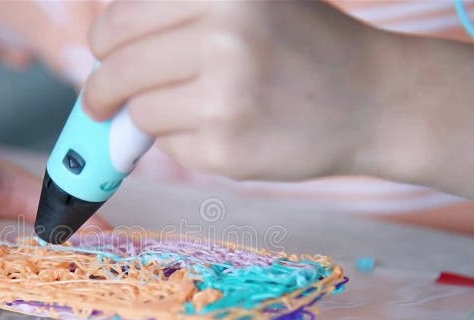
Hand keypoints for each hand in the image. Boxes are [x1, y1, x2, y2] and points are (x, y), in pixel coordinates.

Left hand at [84, 1, 385, 180]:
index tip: (102, 55)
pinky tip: (226, 129)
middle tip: (101, 100)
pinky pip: (171, 149)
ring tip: (193, 107)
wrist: (372, 99)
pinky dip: (184, 142)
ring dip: (149, 115)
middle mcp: (224, 39)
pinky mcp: (229, 151)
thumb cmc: (303, 43)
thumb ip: (180, 8)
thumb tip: (103, 40)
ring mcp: (226, 100)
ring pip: (139, 114)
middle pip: (117, 71)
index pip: (119, 21)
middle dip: (102, 90)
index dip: (102, 42)